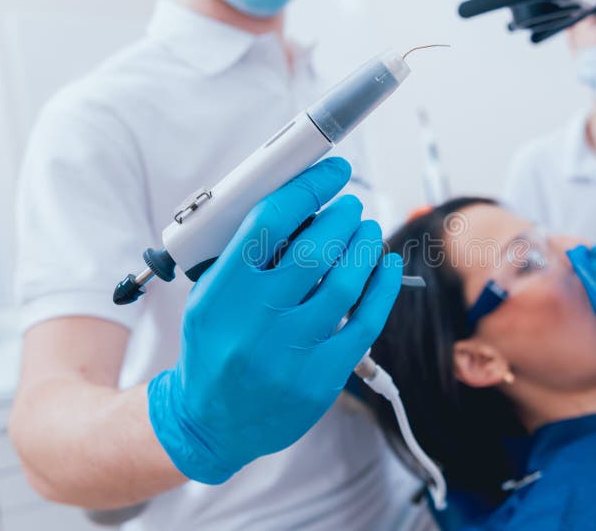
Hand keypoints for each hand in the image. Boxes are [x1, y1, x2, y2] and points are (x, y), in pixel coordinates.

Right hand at [147, 158, 402, 483]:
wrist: (210, 423)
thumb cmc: (213, 350)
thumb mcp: (211, 297)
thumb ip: (249, 257)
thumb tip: (303, 210)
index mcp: (221, 294)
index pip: (269, 221)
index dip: (307, 188)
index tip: (330, 172)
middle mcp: (255, 322)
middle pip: (315, 249)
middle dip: (342, 217)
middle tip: (351, 207)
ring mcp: (290, 353)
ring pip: (346, 283)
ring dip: (364, 246)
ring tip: (367, 232)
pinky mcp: (322, 378)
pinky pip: (365, 322)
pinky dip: (382, 286)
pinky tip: (385, 266)